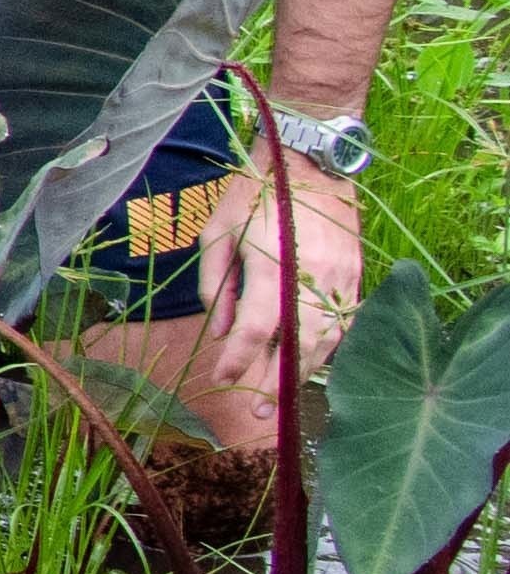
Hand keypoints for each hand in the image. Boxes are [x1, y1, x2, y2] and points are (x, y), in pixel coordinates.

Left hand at [205, 151, 365, 406]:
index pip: (254, 331)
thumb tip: (218, 332)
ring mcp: (341, 279)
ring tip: (283, 392)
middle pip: (299, 346)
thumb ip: (215, 285)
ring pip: (329, 340)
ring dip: (305, 370)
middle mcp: (311, 279)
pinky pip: (346, 322)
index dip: (239, 361)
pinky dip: (329, 346)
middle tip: (261, 411)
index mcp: (271, 268)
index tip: (224, 378)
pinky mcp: (357, 275)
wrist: (310, 162)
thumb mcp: (217, 233)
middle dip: (278, 382)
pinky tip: (310, 359)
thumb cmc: (255, 194)